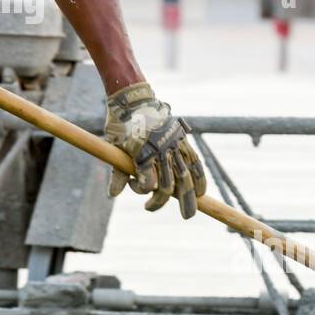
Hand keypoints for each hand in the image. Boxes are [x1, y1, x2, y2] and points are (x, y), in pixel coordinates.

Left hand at [103, 82, 206, 218]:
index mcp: (142, 153)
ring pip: (185, 176)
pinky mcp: (181, 139)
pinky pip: (194, 160)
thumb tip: (113, 195)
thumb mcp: (114, 148)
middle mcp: (160, 151)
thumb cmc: (121, 125)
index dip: (141, 191)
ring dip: (190, 195)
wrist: (133, 99)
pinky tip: (201, 191)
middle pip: (169, 185)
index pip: (148, 184)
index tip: (134, 186)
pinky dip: (200, 177)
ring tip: (190, 211)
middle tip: (176, 215)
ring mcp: (172, 144)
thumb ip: (117, 173)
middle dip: (168, 202)